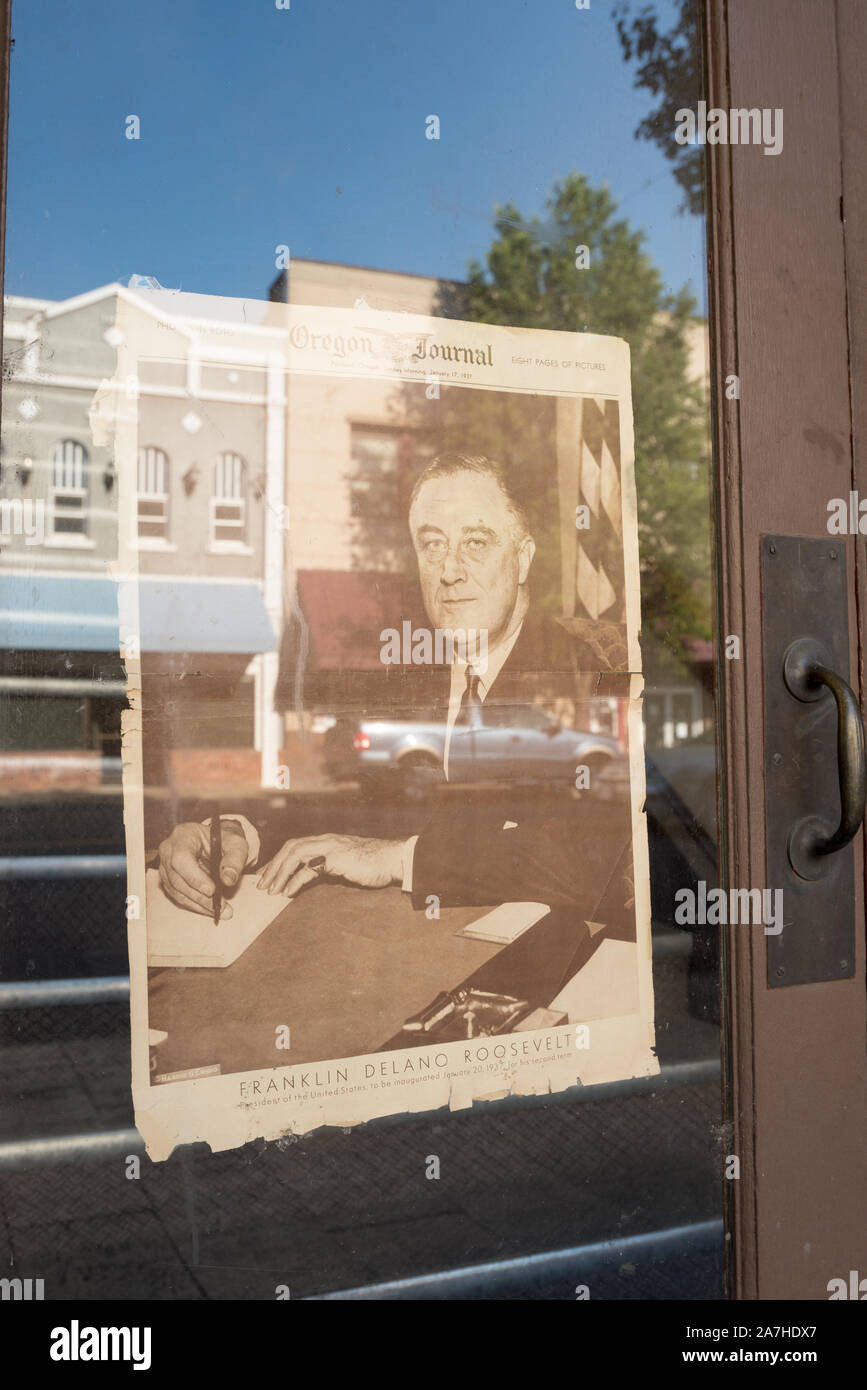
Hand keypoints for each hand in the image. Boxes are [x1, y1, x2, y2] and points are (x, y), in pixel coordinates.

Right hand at [157, 819, 250, 916]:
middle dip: (199, 895)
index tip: (211, 890)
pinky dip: (194, 905)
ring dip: (198, 904)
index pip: (181, 858)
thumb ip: (234, 859)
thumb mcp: (235, 844)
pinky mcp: (168, 880)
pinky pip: (178, 896)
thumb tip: (228, 879)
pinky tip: (209, 909)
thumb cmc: (223, 841)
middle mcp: (169, 851)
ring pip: (176, 890)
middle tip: (219, 906)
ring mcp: (166, 866)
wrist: (215, 842)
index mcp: (183, 836)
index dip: (194, 877)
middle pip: (177, 878)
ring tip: (219, 910)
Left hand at [257, 834, 404, 898]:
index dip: (278, 860)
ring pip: (294, 855)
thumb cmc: (372, 863)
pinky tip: (288, 893)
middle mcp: (325, 840)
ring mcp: (330, 847)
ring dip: (279, 873)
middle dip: (273, 866)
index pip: (294, 846)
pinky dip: (295, 881)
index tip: (267, 876)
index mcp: (325, 840)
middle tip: (262, 885)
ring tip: (271, 890)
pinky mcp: (335, 858)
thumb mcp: (345, 863)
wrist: (392, 858)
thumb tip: (311, 877)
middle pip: (289, 848)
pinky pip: (309, 869)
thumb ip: (328, 866)